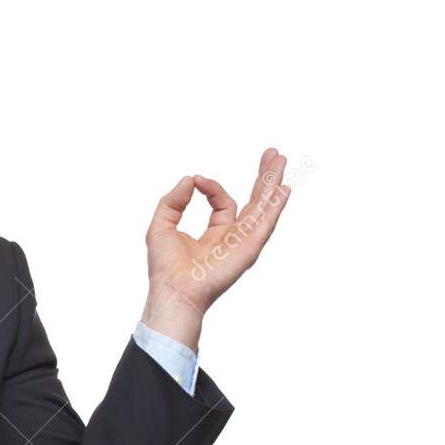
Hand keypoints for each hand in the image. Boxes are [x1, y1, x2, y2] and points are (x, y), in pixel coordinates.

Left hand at [141, 147, 292, 350]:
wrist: (173, 289)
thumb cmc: (165, 267)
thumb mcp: (161, 225)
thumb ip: (173, 201)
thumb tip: (189, 179)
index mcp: (215, 233)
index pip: (222, 201)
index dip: (211, 187)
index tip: (196, 180)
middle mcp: (233, 237)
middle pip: (254, 202)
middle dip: (263, 178)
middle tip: (274, 155)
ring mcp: (242, 243)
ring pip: (263, 208)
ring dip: (272, 184)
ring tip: (281, 161)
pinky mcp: (248, 249)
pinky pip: (264, 224)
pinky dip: (274, 207)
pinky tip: (283, 190)